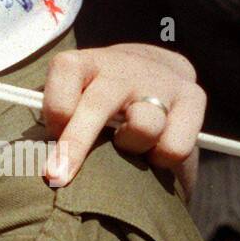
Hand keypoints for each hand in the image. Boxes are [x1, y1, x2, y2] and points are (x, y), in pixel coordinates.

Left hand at [41, 43, 204, 193]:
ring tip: (127, 143)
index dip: (54, 117)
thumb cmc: (99, 97)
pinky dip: (162, 157)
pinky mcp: (193, 97)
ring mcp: (159, 80)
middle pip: (96, 108)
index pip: (61, 90)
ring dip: (131, 146)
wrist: (154, 70)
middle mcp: (120, 67)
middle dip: (75, 146)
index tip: (51, 135)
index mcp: (82, 63)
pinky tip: (154, 146)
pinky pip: (174, 146)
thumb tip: (46, 161)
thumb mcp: (72, 98)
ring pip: (143, 128)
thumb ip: (57, 121)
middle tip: (55, 177)